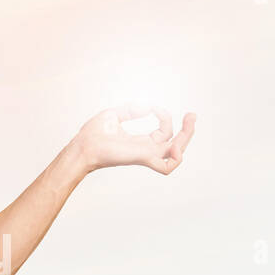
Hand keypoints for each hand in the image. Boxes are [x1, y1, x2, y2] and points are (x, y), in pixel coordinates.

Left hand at [73, 104, 196, 174]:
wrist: (82, 146)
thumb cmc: (93, 134)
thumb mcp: (114, 115)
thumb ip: (131, 110)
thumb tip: (148, 106)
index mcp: (140, 141)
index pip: (163, 131)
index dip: (163, 116)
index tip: (152, 107)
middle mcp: (146, 150)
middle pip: (176, 143)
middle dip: (188, 129)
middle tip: (192, 115)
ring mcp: (146, 155)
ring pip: (176, 152)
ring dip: (187, 137)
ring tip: (190, 121)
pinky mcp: (142, 158)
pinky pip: (165, 167)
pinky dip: (175, 158)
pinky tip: (175, 144)